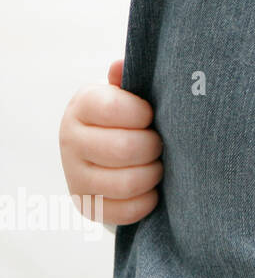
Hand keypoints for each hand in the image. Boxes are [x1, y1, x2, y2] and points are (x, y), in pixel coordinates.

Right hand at [58, 59, 163, 224]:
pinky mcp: (87, 205)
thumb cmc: (131, 115)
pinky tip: (152, 188)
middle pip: (124, 149)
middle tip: (160, 144)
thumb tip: (119, 66)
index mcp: (83, 106)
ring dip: (152, 174)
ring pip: (126, 183)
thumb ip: (129, 80)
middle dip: (153, 147)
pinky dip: (147, 201)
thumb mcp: (132, 93)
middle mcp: (71, 140)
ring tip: (158, 165)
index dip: (141, 114)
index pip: (111, 108)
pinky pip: (125, 211)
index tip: (150, 116)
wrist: (114, 151)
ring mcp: (75, 175)